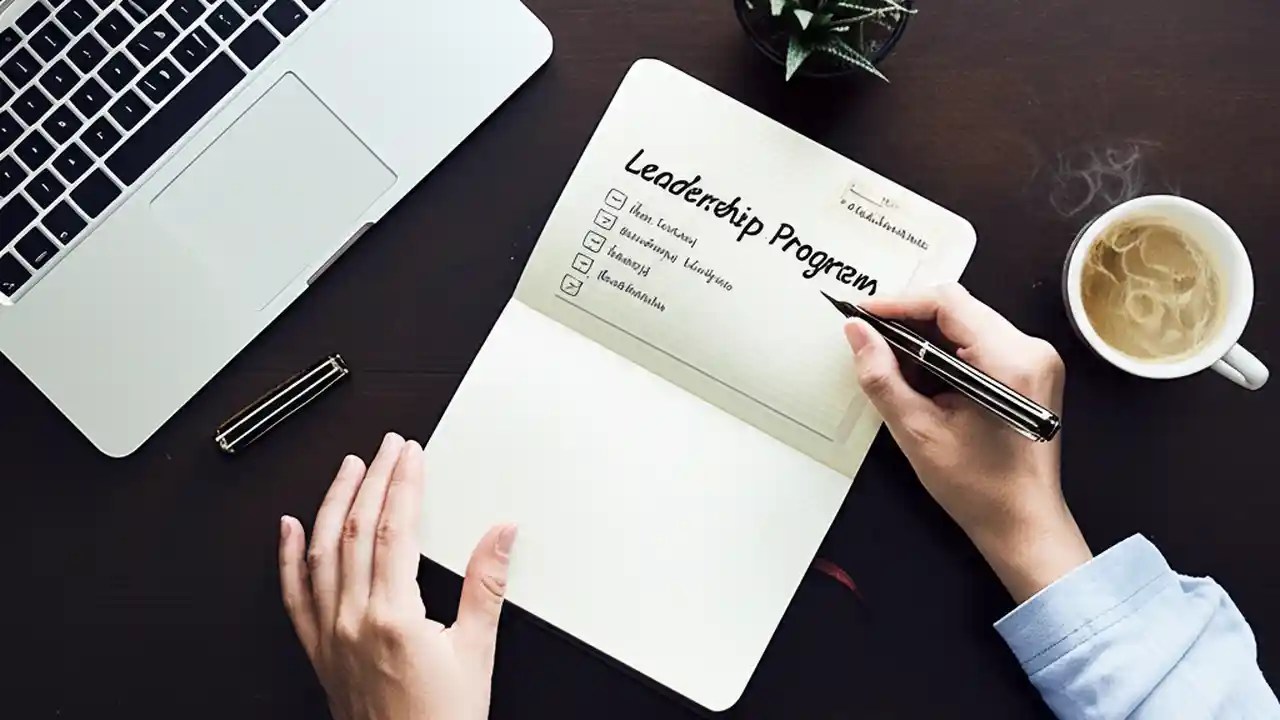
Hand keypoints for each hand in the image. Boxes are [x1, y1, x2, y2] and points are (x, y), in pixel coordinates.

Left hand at [279, 433, 516, 719]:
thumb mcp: (477, 650)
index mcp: (394, 617)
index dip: (403, 484)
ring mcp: (330, 636)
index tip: (410, 455)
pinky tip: (288, 529)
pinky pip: (293, 596)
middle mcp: (354, 621)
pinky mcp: (318, 651)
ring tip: (346, 470)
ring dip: (332, 504)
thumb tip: (502, 534)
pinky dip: (288, 558)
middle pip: (355, 531)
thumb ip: (487, 584)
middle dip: (372, 480)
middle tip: (386, 448)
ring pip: (321, 553)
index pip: (394, 529)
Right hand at [844, 284, 1090, 601]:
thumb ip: (882, 376)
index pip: (947, 303)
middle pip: (959, 308)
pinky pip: (980, 342)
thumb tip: (858, 334)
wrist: (1022, 522)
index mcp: (1010, 361)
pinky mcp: (1030, 371)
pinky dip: (946, 352)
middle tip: (869, 338)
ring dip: (927, 337)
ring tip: (893, 362)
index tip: (863, 313)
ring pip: (967, 323)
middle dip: (909, 320)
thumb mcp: (918, 431)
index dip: (898, 303)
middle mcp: (1030, 351)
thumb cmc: (980, 488)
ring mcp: (1035, 360)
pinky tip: (923, 377)